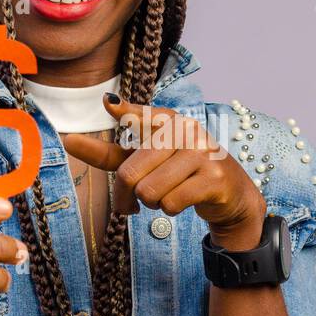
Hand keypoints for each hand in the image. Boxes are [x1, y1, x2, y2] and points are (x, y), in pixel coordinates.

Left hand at [62, 93, 266, 250]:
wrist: (231, 193)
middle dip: (127, 197)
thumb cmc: (182, 173)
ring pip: (150, 191)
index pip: (138, 118)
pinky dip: (170, 210)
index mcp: (167, 121)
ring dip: (153, 203)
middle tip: (133, 206)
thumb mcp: (148, 161)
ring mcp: (201, 153)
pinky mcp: (214, 177)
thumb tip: (85, 123)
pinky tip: (182, 202)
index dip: (124, 112)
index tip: (108, 105)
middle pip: (131, 173)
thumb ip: (114, 150)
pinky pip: (172, 203)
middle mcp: (185, 131)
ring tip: (167, 197)